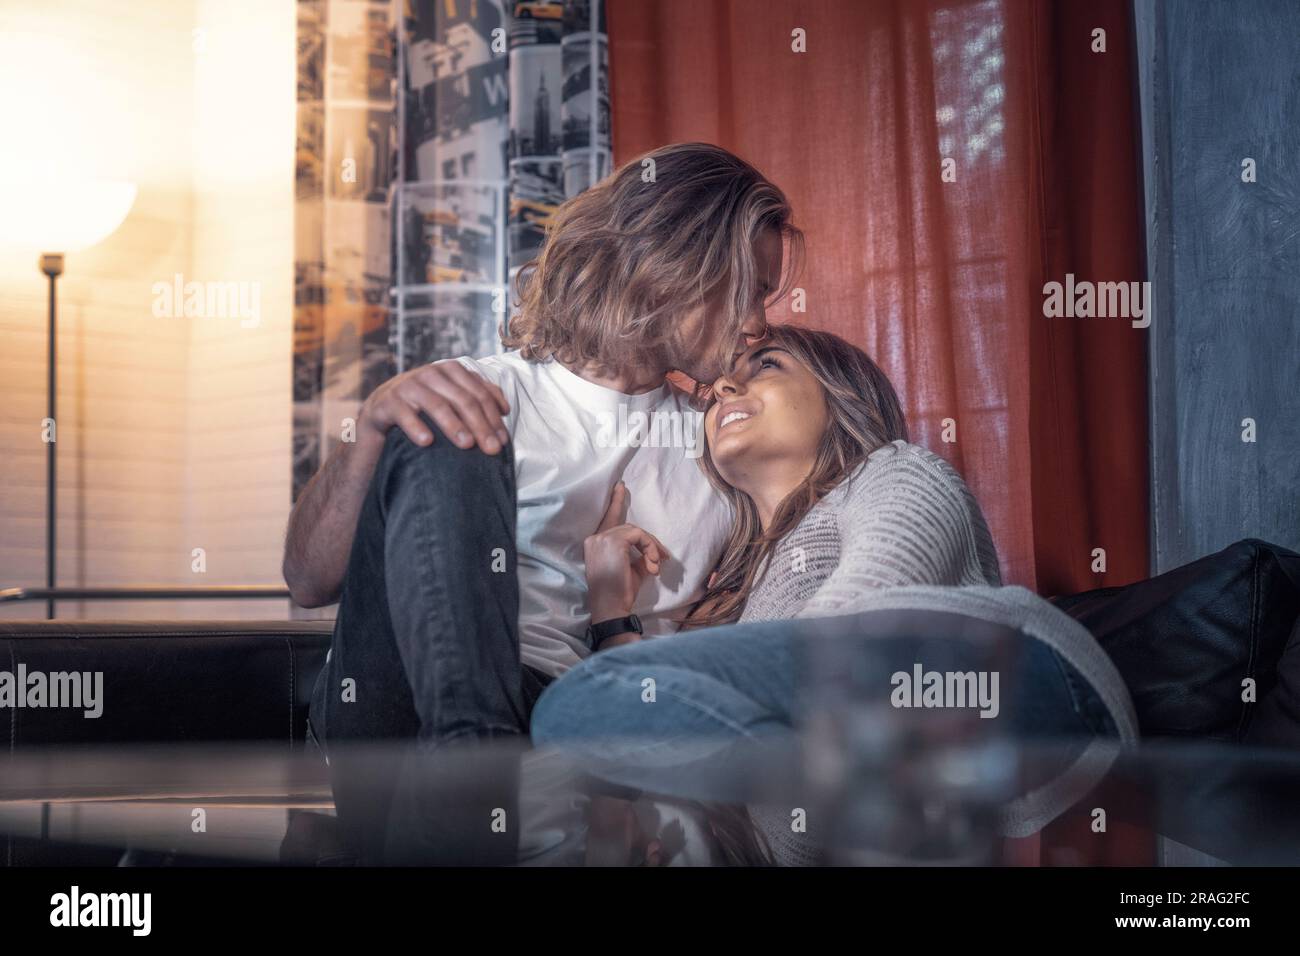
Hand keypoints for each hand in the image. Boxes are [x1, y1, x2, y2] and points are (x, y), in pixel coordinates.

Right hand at [357, 359, 510, 453]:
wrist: (381, 412)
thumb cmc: (424, 409)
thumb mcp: (452, 400)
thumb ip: (477, 397)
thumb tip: (504, 409)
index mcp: (450, 370)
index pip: (479, 394)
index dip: (493, 417)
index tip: (503, 441)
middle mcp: (430, 374)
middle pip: (463, 400)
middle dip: (481, 425)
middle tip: (492, 449)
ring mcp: (407, 386)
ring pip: (436, 404)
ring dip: (453, 425)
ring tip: (467, 445)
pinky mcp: (386, 402)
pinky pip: (403, 414)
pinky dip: (416, 427)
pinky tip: (427, 442)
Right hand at [583, 482, 669, 622]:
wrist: (610, 606)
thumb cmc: (619, 593)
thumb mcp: (630, 570)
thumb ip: (638, 555)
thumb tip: (654, 551)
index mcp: (595, 544)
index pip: (608, 520)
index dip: (615, 502)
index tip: (620, 486)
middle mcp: (595, 538)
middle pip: (629, 528)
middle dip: (649, 541)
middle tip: (663, 556)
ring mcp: (602, 538)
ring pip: (635, 531)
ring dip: (651, 547)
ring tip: (656, 565)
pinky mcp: (613, 541)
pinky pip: (639, 536)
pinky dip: (650, 548)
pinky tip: (653, 564)